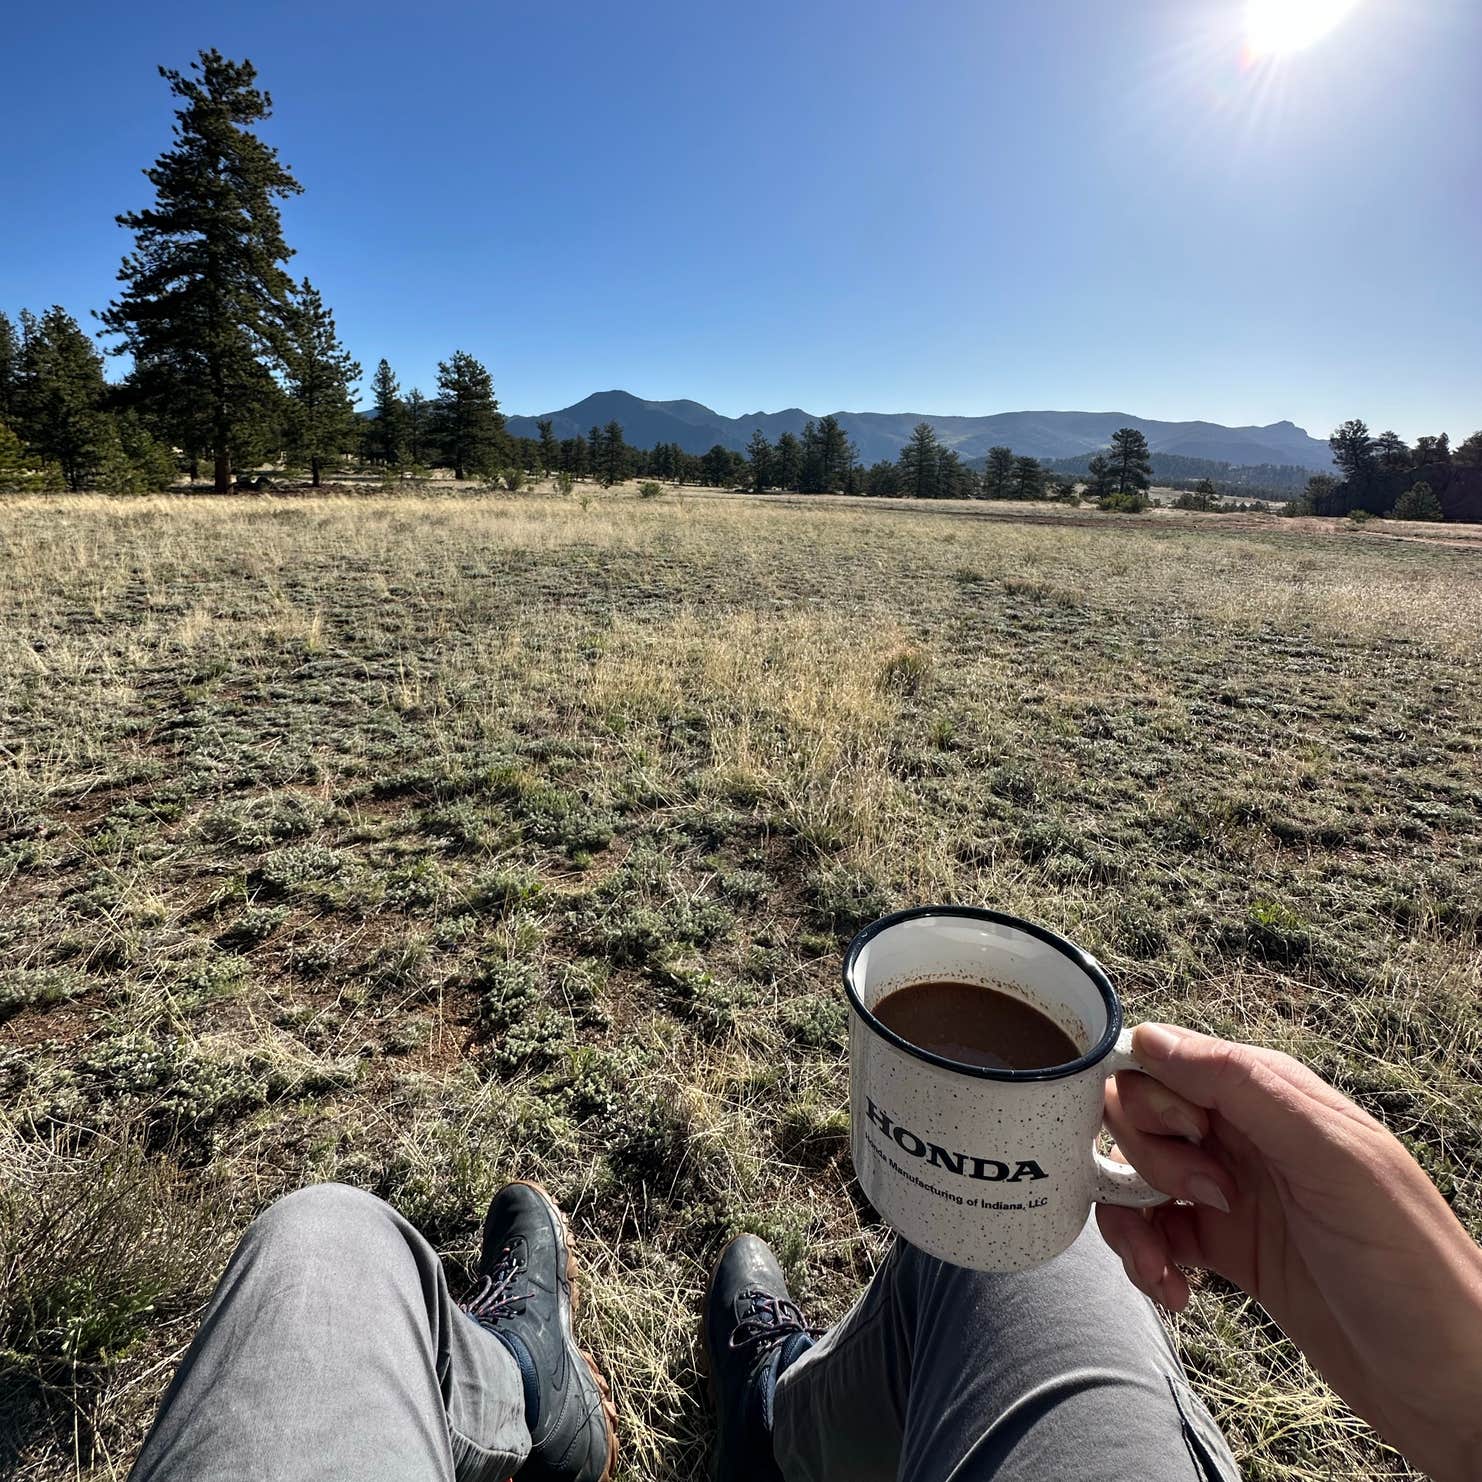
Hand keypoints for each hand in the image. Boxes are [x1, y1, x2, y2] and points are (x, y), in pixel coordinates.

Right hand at [1095, 1022, 1481, 1481]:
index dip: (1152, 1094)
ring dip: (1130, 1216)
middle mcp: (1245, 1134)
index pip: (1169, 1059)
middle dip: (1146, 1158)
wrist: (1451, 1383)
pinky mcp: (1223, 1249)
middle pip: (1140, 1114)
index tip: (1183, 1137)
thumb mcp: (1332, 1159)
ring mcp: (1230, 1192)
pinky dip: (1143, 1257)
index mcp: (1272, 1095)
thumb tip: (1153, 1038)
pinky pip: (1150, 1231)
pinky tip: (1172, 1289)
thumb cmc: (1411, 1265)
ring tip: (1166, 1264)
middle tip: (1204, 1197)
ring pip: (1135, 1173)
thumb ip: (1244, 1088)